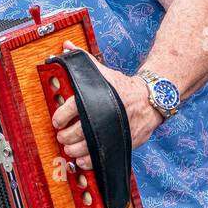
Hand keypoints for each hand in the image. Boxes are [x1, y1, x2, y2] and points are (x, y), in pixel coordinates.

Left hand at [51, 40, 162, 170]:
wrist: (150, 100)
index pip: (69, 110)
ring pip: (85, 148)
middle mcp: (101, 116)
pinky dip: (88, 161)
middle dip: (64, 136)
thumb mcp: (102, 71)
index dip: (59, 117)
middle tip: (62, 136)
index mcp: (94, 98)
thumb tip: (66, 46)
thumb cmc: (122, 87)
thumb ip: (83, 59)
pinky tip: (82, 158)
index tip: (57, 121)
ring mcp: (111, 132)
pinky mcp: (120, 143)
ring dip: (73, 150)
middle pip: (75, 132)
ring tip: (70, 147)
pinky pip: (99, 158)